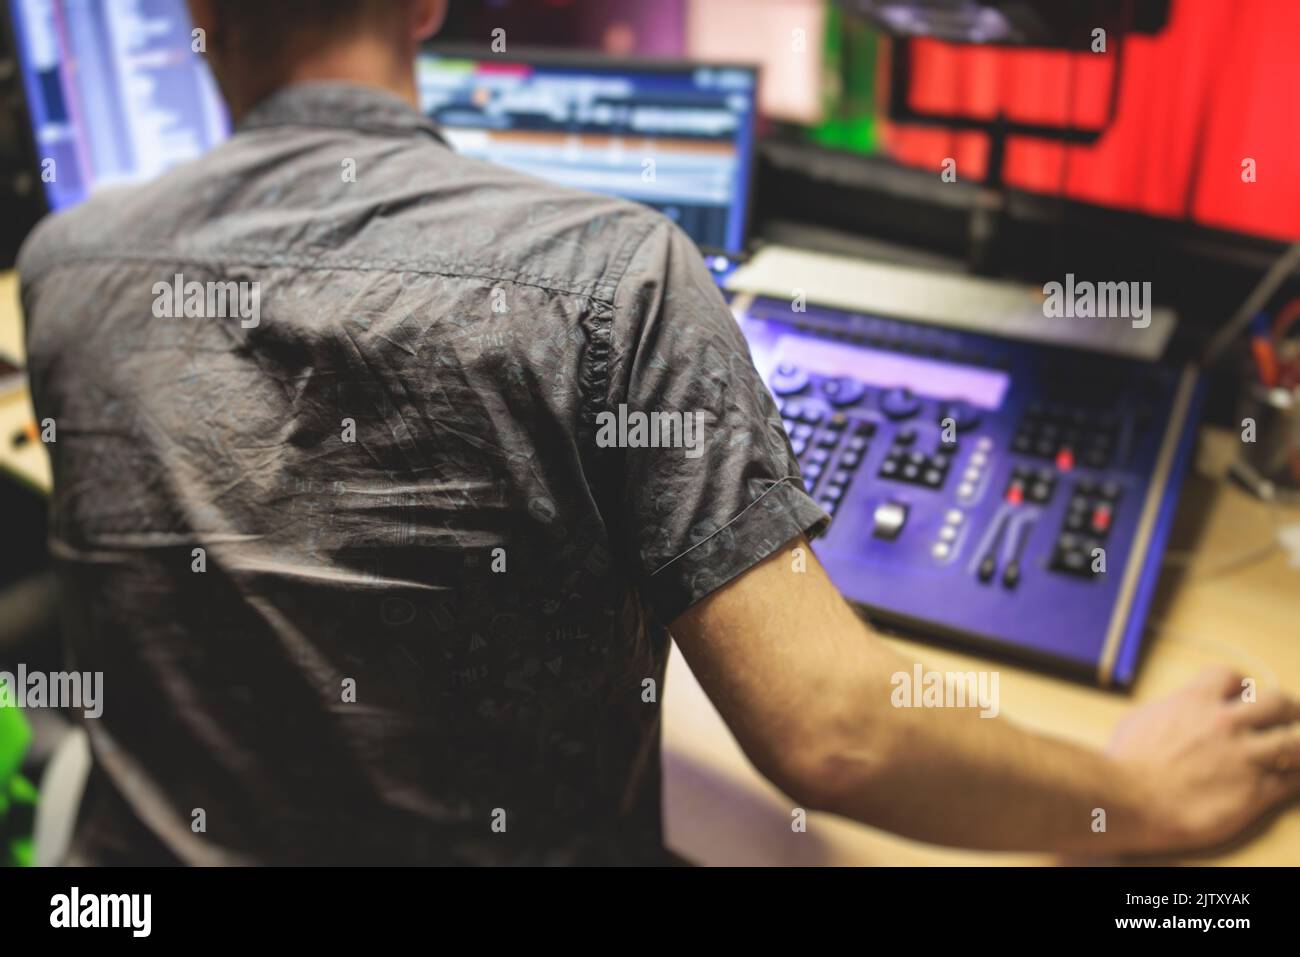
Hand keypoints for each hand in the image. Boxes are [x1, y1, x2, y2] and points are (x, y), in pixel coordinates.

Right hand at [1106, 666, 1299, 852]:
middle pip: (1278, 702)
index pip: (1232, 676)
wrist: (1128, 799)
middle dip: (1285, 710)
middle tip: (1285, 719)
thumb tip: (1172, 713)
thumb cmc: (1125, 762)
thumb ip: (1168, 711)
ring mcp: (1244, 758)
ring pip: (1295, 742)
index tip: (1239, 698)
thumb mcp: (1139, 720)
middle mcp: (1226, 724)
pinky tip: (1288, 781)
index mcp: (1195, 701)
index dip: (1239, 686)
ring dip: (1296, 746)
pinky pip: (1292, 782)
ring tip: (1292, 754)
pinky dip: (1293, 779)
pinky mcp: (1254, 792)